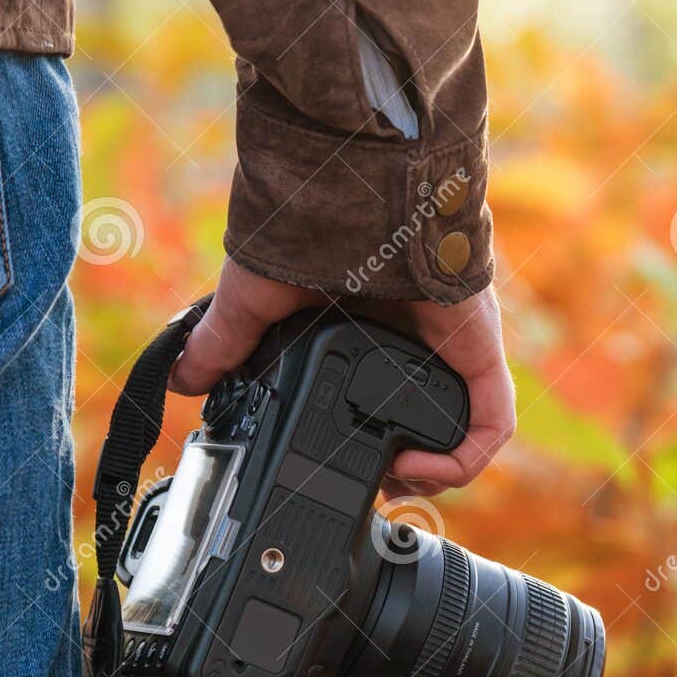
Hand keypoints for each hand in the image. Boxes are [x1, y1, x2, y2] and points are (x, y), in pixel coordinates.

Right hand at [170, 257, 515, 496]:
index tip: (346, 466)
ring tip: (396, 478)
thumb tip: (183, 377)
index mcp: (383, 330)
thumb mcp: (256, 301)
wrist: (351, 198)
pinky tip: (418, 467)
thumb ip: (225, 343)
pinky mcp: (480, 351)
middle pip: (435, 425)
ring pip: (470, 431)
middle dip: (406, 468)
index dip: (377, 445)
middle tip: (371, 478)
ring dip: (438, 472)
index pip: (393, 400)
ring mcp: (458, 348)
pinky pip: (493, 424)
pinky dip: (463, 460)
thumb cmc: (310, 231)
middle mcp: (427, 342)